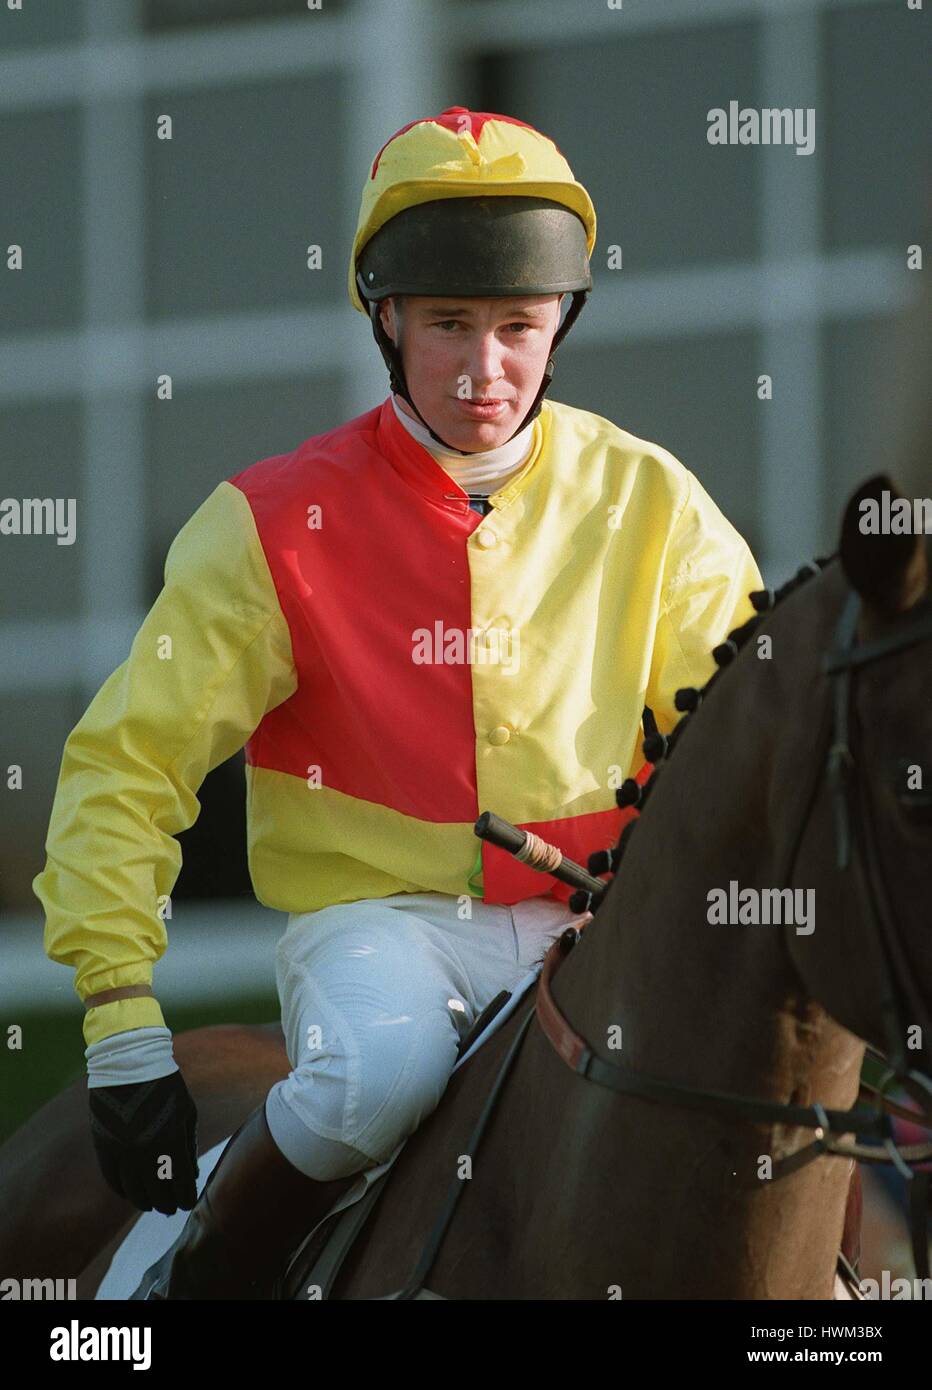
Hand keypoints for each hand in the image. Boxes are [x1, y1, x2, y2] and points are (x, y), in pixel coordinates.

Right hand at [88, 1071, 198, 1214]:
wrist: (129, 1065)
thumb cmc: (166, 1086)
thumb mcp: (187, 1112)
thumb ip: (189, 1145)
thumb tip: (191, 1175)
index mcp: (172, 1141)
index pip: (181, 1184)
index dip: (185, 1198)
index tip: (187, 1203)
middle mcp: (146, 1151)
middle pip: (158, 1193)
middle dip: (167, 1204)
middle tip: (171, 1209)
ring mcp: (122, 1151)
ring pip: (133, 1192)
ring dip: (144, 1202)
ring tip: (152, 1205)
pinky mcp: (104, 1147)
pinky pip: (112, 1179)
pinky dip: (122, 1191)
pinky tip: (130, 1194)